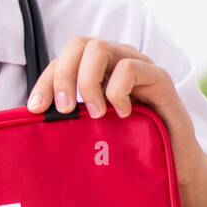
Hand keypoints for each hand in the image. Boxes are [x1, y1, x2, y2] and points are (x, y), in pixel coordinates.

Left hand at [26, 36, 201, 174]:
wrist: (172, 163)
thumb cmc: (128, 143)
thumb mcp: (91, 127)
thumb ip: (70, 114)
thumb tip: (34, 114)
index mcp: (96, 69)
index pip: (62, 60)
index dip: (45, 81)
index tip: (36, 109)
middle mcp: (115, 59)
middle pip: (78, 44)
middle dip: (63, 76)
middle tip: (65, 110)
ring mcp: (138, 65)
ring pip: (99, 48)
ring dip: (88, 82)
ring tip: (95, 113)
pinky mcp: (159, 77)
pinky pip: (129, 68)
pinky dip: (117, 91)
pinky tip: (121, 114)